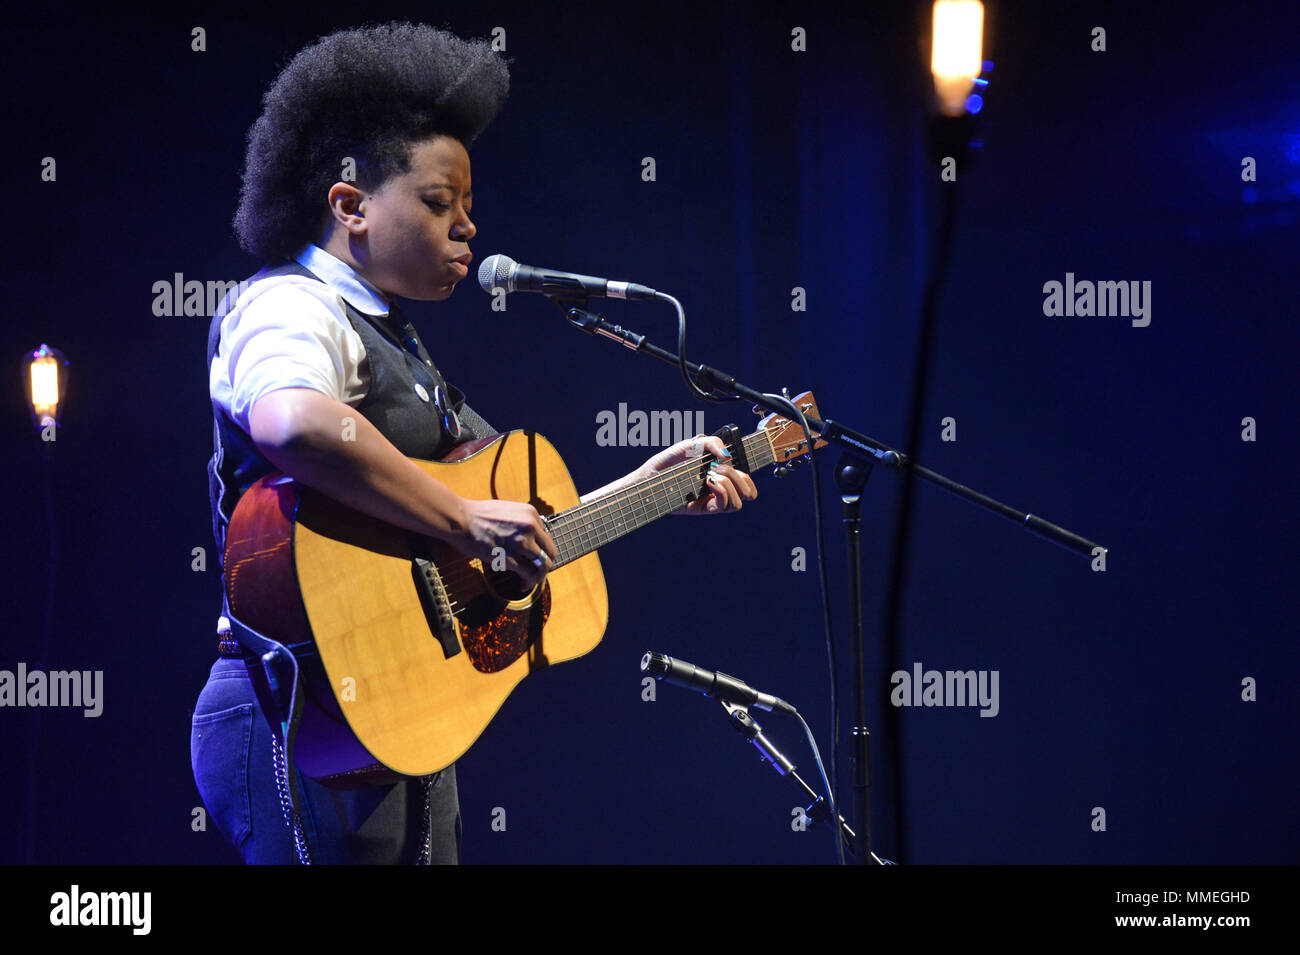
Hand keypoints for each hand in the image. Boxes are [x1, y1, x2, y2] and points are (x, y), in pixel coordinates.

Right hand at [458, 498, 558, 588]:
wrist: (461, 519)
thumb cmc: (478, 515)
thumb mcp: (507, 510)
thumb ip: (521, 522)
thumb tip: (528, 537)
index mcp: (531, 514)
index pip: (547, 537)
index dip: (543, 550)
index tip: (535, 558)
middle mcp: (530, 527)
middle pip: (550, 552)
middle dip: (546, 565)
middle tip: (538, 572)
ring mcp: (521, 542)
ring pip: (543, 565)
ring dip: (539, 576)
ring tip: (532, 581)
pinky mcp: (510, 557)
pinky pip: (528, 574)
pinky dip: (529, 582)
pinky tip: (523, 585)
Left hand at [640, 434, 757, 514]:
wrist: (649, 475)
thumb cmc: (669, 461)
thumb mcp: (692, 444)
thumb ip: (711, 442)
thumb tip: (727, 455)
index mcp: (721, 475)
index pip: (746, 481)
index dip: (748, 475)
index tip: (737, 461)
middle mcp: (720, 489)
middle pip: (748, 493)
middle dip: (740, 477)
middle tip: (720, 467)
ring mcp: (712, 500)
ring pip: (738, 503)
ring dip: (730, 484)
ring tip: (711, 474)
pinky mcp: (703, 509)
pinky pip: (723, 507)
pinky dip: (721, 491)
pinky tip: (709, 481)